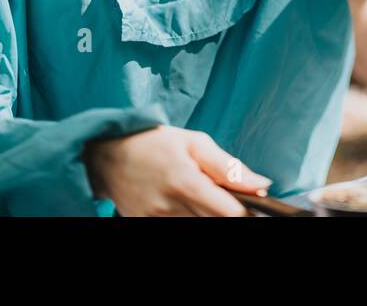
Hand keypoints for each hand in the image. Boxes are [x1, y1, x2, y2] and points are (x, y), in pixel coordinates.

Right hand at [84, 125, 271, 216]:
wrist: (105, 155)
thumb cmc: (153, 142)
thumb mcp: (194, 142)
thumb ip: (229, 167)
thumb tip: (261, 185)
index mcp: (185, 182)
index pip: (229, 213)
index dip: (245, 210)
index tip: (251, 204)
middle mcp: (170, 207)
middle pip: (214, 221)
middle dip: (225, 211)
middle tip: (221, 195)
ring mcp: (156, 219)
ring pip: (196, 224)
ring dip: (204, 213)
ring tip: (195, 192)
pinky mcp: (144, 225)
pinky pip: (177, 225)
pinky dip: (187, 215)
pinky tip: (181, 201)